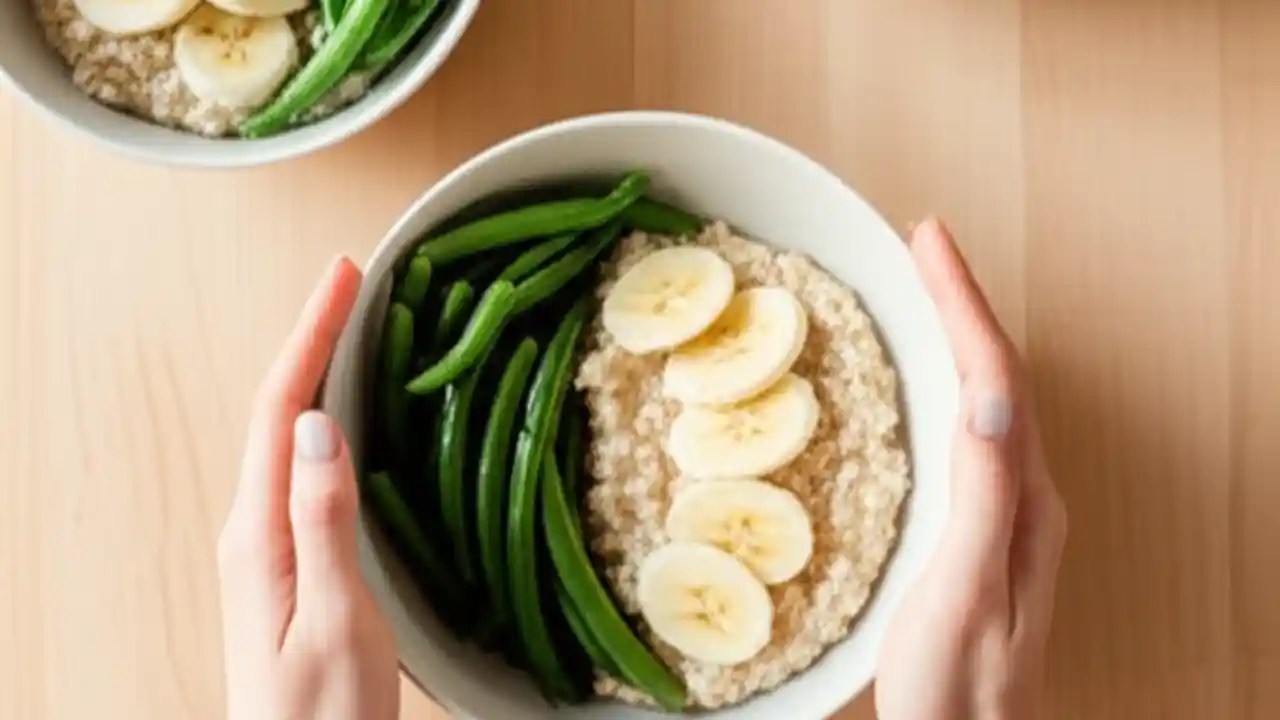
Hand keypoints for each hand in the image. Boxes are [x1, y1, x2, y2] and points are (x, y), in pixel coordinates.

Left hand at [217, 258, 398, 719]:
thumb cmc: (322, 712)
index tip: (343, 278)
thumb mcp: (334, 617)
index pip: (281, 411)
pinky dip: (330, 422)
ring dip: (320, 375)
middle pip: (280, 412)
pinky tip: (355, 416)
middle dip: (314, 340)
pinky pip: (304, 469)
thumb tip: (322, 427)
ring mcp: (269, 546)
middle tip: (354, 286)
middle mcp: (256, 529)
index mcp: (261, 534)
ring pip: (291, 437)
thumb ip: (324, 522)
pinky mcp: (291, 562)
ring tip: (357, 331)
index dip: (311, 336)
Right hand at [875, 220, 1067, 719]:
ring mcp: (1005, 513)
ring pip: (986, 398)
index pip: (996, 379)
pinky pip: (968, 431)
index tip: (929, 239)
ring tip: (924, 288)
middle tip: (924, 244)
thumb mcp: (965, 592)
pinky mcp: (979, 530)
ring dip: (958, 335)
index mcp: (1024, 501)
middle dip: (962, 302)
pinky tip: (925, 378)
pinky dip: (946, 382)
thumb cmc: (956, 689)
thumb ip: (983, 496)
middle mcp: (1025, 496)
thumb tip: (990, 394)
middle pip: (998, 375)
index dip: (963, 303)